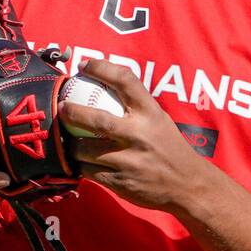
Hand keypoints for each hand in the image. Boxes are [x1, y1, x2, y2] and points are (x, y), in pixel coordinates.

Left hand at [57, 58, 215, 214]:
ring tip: (68, 139)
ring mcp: (129, 161)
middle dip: (72, 112)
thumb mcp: (159, 119)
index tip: (84, 65)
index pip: (125, 80)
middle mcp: (139, 135)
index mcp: (151, 114)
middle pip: (96, 119)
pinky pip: (89, 171)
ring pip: (85, 149)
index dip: (101, 68)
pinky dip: (81, 165)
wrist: (188, 185)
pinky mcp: (120, 183)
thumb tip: (101, 84)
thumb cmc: (169, 147)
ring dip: (72, 145)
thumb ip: (135, 105)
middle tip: (62, 107)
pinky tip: (79, 161)